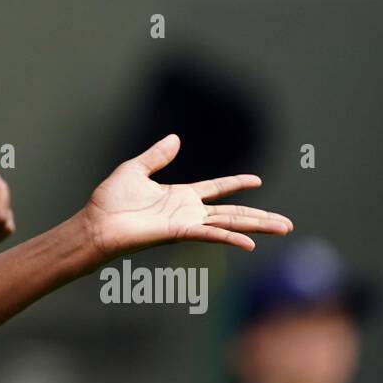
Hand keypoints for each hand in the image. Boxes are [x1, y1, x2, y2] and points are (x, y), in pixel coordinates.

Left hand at [76, 134, 292, 264]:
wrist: (95, 223)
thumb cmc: (110, 201)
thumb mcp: (135, 169)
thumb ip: (157, 156)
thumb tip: (175, 138)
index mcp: (180, 196)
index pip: (217, 189)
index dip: (237, 184)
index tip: (258, 180)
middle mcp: (188, 212)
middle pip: (233, 213)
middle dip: (260, 217)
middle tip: (287, 223)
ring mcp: (186, 224)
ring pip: (229, 223)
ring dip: (256, 226)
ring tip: (283, 228)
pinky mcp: (178, 233)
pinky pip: (209, 234)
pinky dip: (229, 237)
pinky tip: (250, 243)